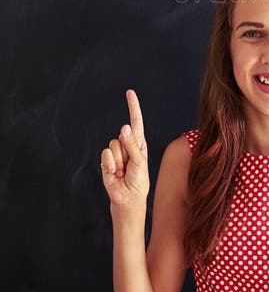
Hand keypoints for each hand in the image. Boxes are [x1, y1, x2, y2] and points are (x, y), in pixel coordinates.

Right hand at [100, 89, 149, 207]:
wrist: (127, 198)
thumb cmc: (138, 181)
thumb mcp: (140, 162)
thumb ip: (132, 144)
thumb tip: (124, 126)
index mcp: (139, 143)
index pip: (136, 121)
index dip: (133, 107)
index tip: (129, 92)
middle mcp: (127, 145)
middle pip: (123, 134)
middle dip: (127, 149)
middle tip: (130, 164)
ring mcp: (116, 152)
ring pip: (114, 144)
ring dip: (120, 160)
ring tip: (123, 170)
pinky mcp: (106, 160)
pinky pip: (106, 154)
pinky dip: (111, 164)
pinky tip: (115, 173)